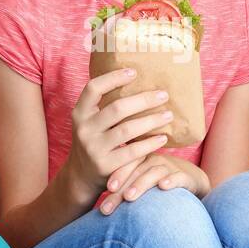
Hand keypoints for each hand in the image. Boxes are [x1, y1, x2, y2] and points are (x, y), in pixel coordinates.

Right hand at [67, 67, 175, 202]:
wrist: (81, 176)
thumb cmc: (94, 141)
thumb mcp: (91, 122)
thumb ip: (104, 107)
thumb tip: (136, 79)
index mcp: (80, 113)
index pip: (93, 88)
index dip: (113, 78)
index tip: (134, 72)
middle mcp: (84, 129)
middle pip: (117, 108)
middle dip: (144, 100)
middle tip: (163, 95)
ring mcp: (94, 148)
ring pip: (128, 129)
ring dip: (152, 121)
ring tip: (168, 116)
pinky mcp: (106, 166)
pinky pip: (133, 151)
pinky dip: (150, 143)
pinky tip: (163, 138)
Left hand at [99, 153, 209, 214]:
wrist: (191, 179)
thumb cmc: (158, 184)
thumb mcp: (141, 184)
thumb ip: (124, 191)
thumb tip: (100, 209)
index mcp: (141, 160)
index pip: (127, 165)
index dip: (118, 175)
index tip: (107, 189)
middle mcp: (154, 161)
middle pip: (136, 172)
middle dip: (122, 188)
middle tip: (110, 205)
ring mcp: (170, 168)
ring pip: (154, 173)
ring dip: (141, 184)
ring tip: (129, 197)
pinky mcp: (186, 177)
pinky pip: (178, 177)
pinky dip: (171, 180)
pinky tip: (163, 187)